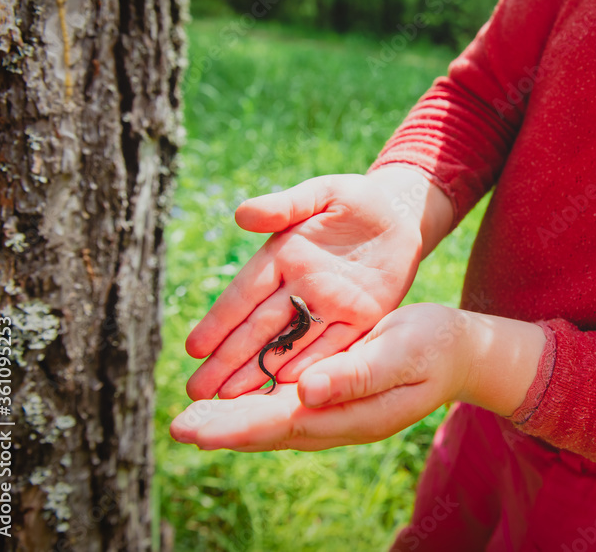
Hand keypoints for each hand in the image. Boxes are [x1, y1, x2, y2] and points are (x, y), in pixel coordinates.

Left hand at [170, 303, 481, 450]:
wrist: (460, 350)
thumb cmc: (435, 344)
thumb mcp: (402, 350)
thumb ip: (358, 373)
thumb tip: (307, 391)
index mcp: (353, 414)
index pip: (284, 424)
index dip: (237, 425)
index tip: (197, 427)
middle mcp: (339, 420)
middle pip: (271, 429)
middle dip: (224, 428)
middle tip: (179, 426)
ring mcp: (337, 411)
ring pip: (275, 422)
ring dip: (234, 421)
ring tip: (193, 419)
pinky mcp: (336, 395)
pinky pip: (287, 406)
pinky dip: (256, 405)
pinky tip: (234, 402)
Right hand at [184, 170, 446, 399]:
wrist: (400, 213)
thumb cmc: (355, 200)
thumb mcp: (321, 193)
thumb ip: (284, 205)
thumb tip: (241, 215)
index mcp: (282, 258)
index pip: (243, 295)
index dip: (219, 322)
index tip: (195, 348)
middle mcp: (298, 288)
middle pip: (258, 328)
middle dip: (228, 361)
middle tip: (199, 392)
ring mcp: (328, 306)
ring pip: (288, 344)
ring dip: (260, 372)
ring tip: (231, 401)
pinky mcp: (359, 318)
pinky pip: (333, 346)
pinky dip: (311, 366)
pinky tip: (288, 389)